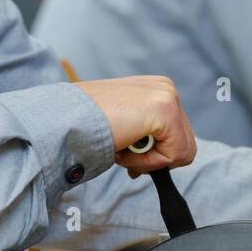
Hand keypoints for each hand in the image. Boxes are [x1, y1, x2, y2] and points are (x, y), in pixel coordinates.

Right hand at [74, 75, 197, 177]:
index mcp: (156, 90)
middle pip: (185, 144)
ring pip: (182, 152)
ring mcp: (167, 96)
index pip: (177, 135)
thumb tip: (162, 159)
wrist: (66, 119)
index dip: (155, 155)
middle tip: (125, 155)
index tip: (129, 157)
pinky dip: (148, 162)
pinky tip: (125, 147)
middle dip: (155, 159)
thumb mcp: (124, 124)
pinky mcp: (166, 110)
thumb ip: (144, 134)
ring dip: (149, 161)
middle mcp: (165, 88)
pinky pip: (174, 154)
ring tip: (123, 147)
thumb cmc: (86, 124)